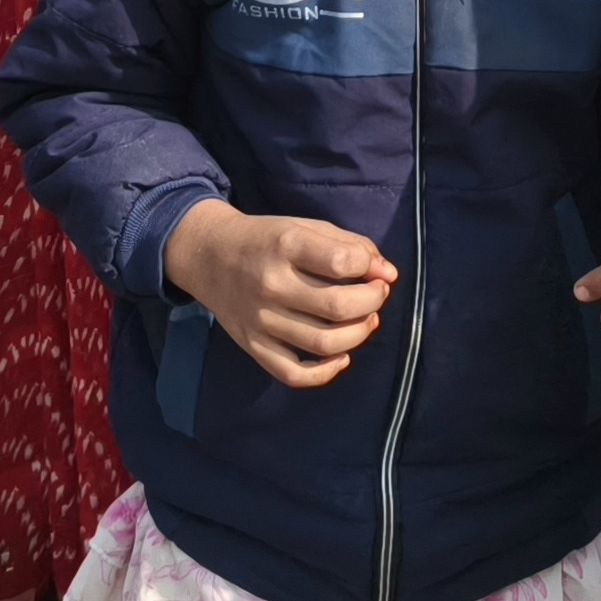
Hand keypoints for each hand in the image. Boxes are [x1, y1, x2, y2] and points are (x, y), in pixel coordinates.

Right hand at [163, 201, 398, 388]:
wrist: (211, 257)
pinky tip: (342, 355)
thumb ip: (351, 245)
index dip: (370, 267)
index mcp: (286, 245)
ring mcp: (261, 320)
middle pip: (338, 307)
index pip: (342, 262)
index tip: (374, 269)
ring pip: (324, 344)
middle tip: (378, 293)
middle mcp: (271, 284)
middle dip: (373, 301)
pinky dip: (326, 373)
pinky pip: (294, 374)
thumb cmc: (269, 240)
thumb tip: (388, 273)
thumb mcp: (307, 227)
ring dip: (359, 334)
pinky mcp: (253, 346)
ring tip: (367, 319)